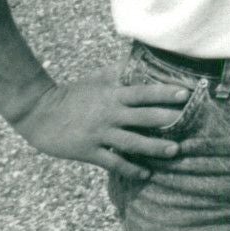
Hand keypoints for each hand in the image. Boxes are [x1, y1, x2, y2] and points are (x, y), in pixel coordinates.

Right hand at [15, 75, 191, 179]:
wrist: (38, 112)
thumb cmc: (72, 93)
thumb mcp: (98, 79)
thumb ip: (120, 71)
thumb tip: (141, 57)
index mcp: (113, 95)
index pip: (144, 92)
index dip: (165, 92)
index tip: (186, 93)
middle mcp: (110, 114)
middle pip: (144, 117)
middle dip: (168, 120)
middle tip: (191, 123)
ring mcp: (100, 134)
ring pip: (132, 142)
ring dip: (155, 147)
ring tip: (175, 150)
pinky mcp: (88, 151)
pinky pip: (113, 162)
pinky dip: (130, 168)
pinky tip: (146, 173)